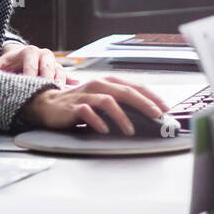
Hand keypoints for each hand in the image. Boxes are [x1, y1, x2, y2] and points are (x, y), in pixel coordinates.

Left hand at [0, 44, 70, 84]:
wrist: (19, 56)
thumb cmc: (9, 62)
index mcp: (29, 52)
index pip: (31, 64)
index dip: (30, 75)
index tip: (29, 86)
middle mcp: (43, 54)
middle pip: (48, 66)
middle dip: (47, 78)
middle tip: (47, 90)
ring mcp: (52, 61)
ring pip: (59, 70)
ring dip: (59, 81)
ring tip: (59, 93)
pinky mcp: (58, 68)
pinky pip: (66, 74)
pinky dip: (70, 80)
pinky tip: (76, 86)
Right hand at [19, 74, 171, 135]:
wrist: (48, 105)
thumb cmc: (79, 104)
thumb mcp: (101, 100)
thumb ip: (119, 103)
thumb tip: (145, 114)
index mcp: (108, 82)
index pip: (135, 86)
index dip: (152, 96)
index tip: (165, 108)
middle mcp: (99, 85)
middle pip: (126, 91)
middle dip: (144, 104)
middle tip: (157, 116)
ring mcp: (86, 95)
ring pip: (109, 101)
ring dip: (122, 116)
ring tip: (130, 130)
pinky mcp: (74, 106)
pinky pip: (88, 112)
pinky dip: (98, 122)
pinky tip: (105, 130)